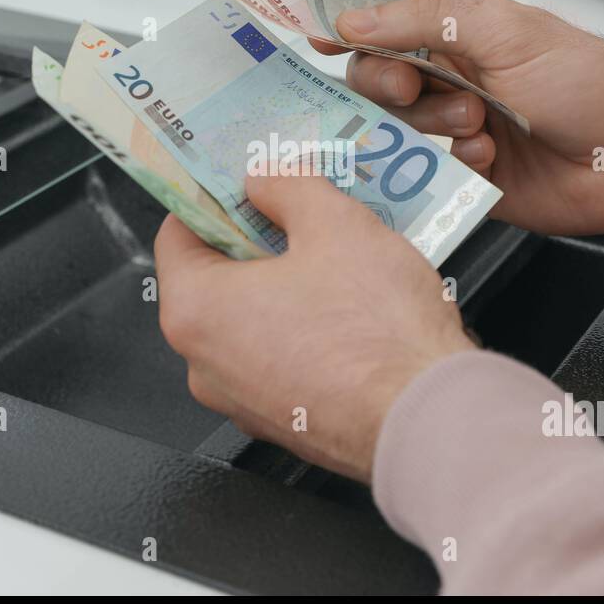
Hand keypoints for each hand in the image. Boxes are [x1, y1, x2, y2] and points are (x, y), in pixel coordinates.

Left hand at [154, 172, 474, 482]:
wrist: (426, 418)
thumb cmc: (377, 332)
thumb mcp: (335, 223)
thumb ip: (287, 188)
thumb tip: (265, 181)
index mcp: (196, 310)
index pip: (177, 233)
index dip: (214, 197)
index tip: (243, 181)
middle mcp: (205, 364)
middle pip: (214, 279)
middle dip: (257, 241)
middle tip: (301, 214)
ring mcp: (242, 400)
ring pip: (251, 322)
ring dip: (285, 287)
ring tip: (337, 261)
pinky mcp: (282, 422)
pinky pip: (279, 360)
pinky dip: (303, 331)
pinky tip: (349, 311)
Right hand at [312, 0, 603, 241]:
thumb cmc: (588, 83)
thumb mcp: (505, 29)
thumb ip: (423, 17)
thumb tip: (354, 19)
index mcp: (457, 32)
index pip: (382, 25)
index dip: (350, 30)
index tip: (322, 38)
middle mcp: (449, 79)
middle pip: (374, 81)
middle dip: (392, 86)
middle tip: (420, 87)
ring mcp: (452, 130)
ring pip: (395, 128)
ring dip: (432, 125)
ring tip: (480, 126)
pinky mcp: (460, 178)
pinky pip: (420, 173)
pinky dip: (449, 164)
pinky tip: (485, 159)